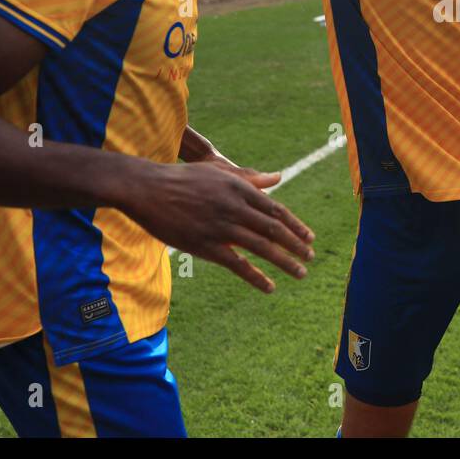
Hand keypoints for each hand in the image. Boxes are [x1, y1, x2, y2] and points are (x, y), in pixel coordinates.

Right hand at [118, 161, 314, 292]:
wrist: (148, 190)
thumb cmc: (184, 179)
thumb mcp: (219, 171)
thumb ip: (250, 177)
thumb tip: (278, 176)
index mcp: (240, 188)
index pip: (276, 209)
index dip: (295, 225)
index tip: (310, 237)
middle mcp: (235, 207)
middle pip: (273, 229)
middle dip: (296, 244)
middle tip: (311, 257)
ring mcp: (221, 227)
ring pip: (261, 247)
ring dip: (285, 262)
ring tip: (301, 273)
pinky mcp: (205, 246)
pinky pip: (236, 264)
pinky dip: (256, 277)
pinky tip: (270, 287)